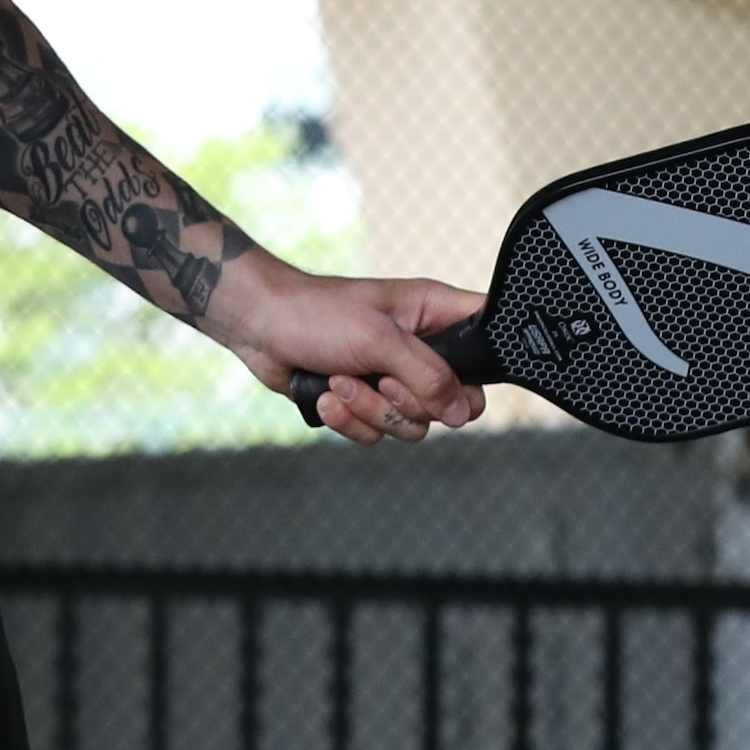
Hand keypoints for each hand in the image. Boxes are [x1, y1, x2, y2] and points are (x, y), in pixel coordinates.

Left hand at [211, 252, 483, 444]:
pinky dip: (349, 420)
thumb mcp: (379, 339)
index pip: (488, 341)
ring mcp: (394, 379)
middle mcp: (422, 349)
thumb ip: (428, 375)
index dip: (483, 367)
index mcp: (435, 315)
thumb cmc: (317, 314)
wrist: (260, 328)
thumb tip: (460, 412)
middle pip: (454, 403)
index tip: (452, 380)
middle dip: (411, 403)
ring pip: (413, 425)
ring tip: (340, 382)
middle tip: (382, 380)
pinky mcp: (365, 402)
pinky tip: (325, 395)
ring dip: (371, 411)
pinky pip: (377, 434)